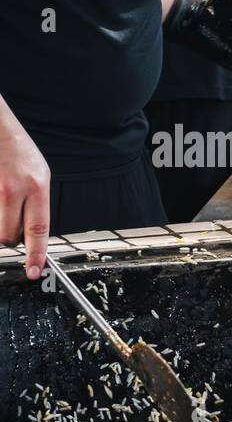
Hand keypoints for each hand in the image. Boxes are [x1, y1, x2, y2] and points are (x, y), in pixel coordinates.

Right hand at [0, 127, 50, 278]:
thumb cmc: (18, 151)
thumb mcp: (39, 176)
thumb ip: (36, 204)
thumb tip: (30, 235)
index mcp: (36, 186)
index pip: (38, 229)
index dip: (36, 254)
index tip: (34, 271)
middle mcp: (13, 189)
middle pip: (9, 235)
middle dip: (9, 237)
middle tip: (11, 221)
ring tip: (3, 206)